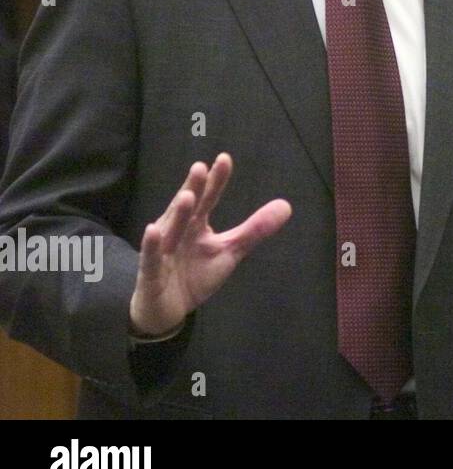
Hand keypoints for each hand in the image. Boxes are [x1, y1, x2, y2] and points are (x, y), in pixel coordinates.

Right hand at [129, 153, 291, 336]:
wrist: (167, 309)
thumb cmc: (195, 274)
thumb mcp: (229, 251)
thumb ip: (254, 229)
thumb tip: (286, 205)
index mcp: (196, 225)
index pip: (208, 199)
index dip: (216, 181)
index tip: (224, 159)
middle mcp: (178, 232)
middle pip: (187, 209)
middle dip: (194, 189)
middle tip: (200, 167)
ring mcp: (163, 251)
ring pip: (170, 229)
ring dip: (177, 213)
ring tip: (187, 196)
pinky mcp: (151, 273)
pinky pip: (151, 258)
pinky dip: (152, 245)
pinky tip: (153, 230)